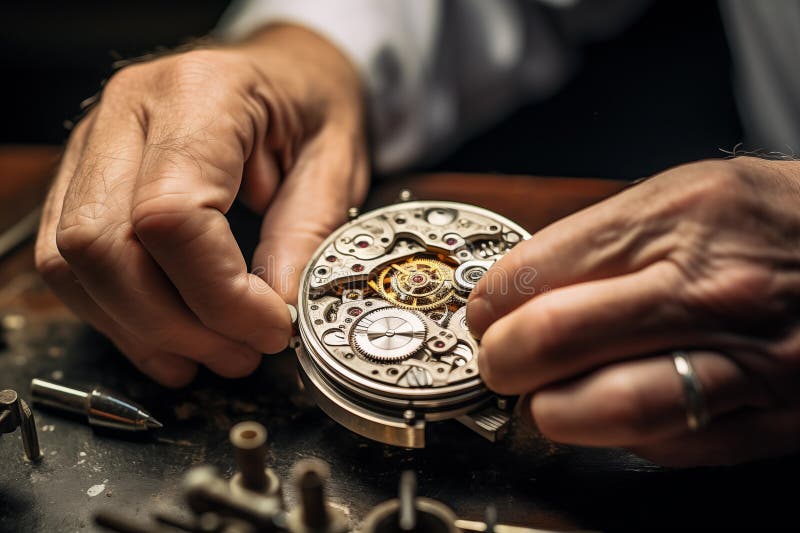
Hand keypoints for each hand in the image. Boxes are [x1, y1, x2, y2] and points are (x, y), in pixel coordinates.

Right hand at [35, 26, 367, 386]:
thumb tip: (275, 303)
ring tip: (213, 354)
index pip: (172, 214)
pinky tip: (171, 340)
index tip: (271, 327)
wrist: (281, 72)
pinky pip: (68, 262)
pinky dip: (118, 316)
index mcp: (200, 94)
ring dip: (141, 329)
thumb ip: (307, 229)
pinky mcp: (85, 177)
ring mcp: (94, 143)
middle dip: (174, 324)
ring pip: (72, 262)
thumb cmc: (308, 105)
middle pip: (104, 245)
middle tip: (243, 353)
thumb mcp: (337, 158)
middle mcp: (128, 112)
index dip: (219, 294)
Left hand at [468, 157, 799, 465]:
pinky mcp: (771, 415)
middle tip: (497, 362)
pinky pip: (669, 443)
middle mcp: (709, 289)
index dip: (489, 302)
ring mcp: (745, 358)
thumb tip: (520, 286)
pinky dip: (621, 435)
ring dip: (551, 411)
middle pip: (554, 339)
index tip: (483, 313)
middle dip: (501, 361)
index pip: (537, 271)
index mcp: (677, 218)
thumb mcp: (688, 194)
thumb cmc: (776, 222)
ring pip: (608, 406)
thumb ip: (602, 238)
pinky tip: (613, 411)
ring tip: (543, 399)